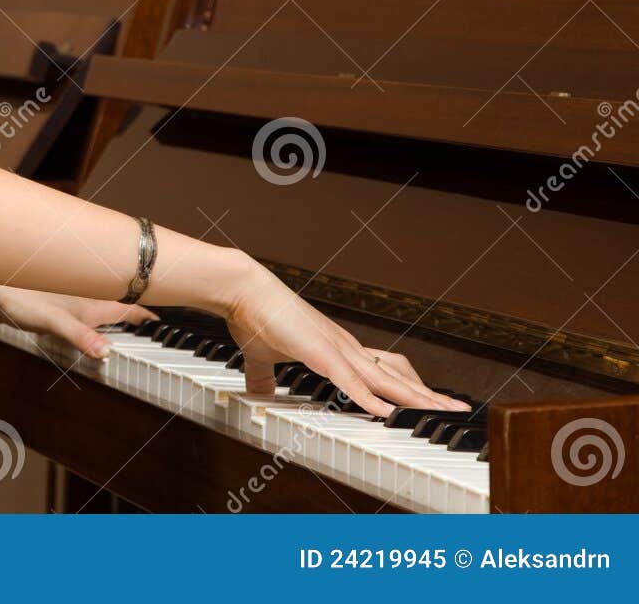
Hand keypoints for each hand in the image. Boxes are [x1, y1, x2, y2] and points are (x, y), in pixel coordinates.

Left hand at [0, 282, 156, 359]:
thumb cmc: (19, 298)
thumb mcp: (55, 322)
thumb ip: (82, 337)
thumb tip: (108, 354)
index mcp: (91, 300)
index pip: (128, 306)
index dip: (147, 314)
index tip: (166, 322)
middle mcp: (84, 299)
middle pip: (117, 306)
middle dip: (134, 314)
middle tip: (151, 327)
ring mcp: (68, 301)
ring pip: (99, 309)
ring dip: (113, 318)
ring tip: (126, 330)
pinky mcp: (53, 306)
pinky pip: (81, 316)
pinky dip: (90, 324)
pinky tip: (85, 332)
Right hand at [222, 257, 469, 418]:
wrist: (244, 290)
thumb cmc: (255, 317)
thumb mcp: (263, 356)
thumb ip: (265, 377)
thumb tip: (259, 392)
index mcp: (337, 347)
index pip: (384, 369)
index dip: (408, 385)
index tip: (426, 398)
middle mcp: (345, 347)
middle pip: (398, 375)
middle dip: (429, 393)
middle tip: (458, 407)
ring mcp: (336, 349)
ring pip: (385, 379)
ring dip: (415, 397)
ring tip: (442, 410)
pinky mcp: (320, 353)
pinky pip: (351, 381)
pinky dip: (369, 399)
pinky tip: (385, 413)